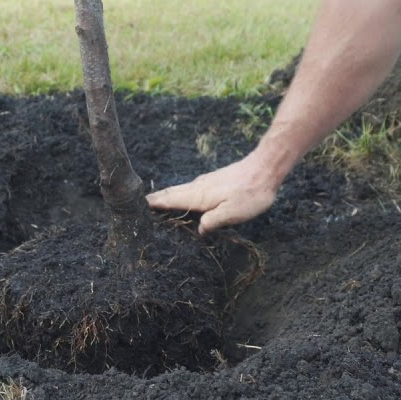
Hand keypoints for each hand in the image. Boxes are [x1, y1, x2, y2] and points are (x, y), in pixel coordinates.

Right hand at [146, 155, 279, 234]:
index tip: (135, 208)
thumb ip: (212, 222)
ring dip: (164, 197)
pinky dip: (177, 194)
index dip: (152, 204)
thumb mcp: (232, 213)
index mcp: (198, 196)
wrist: (265, 169)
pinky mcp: (213, 181)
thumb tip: (197, 230)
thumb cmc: (250, 194)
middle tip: (137, 207)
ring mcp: (205, 182)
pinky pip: (188, 189)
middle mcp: (197, 187)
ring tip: (152, 205)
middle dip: (154, 200)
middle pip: (170, 193)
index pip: (169, 199)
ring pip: (178, 190)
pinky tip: (180, 199)